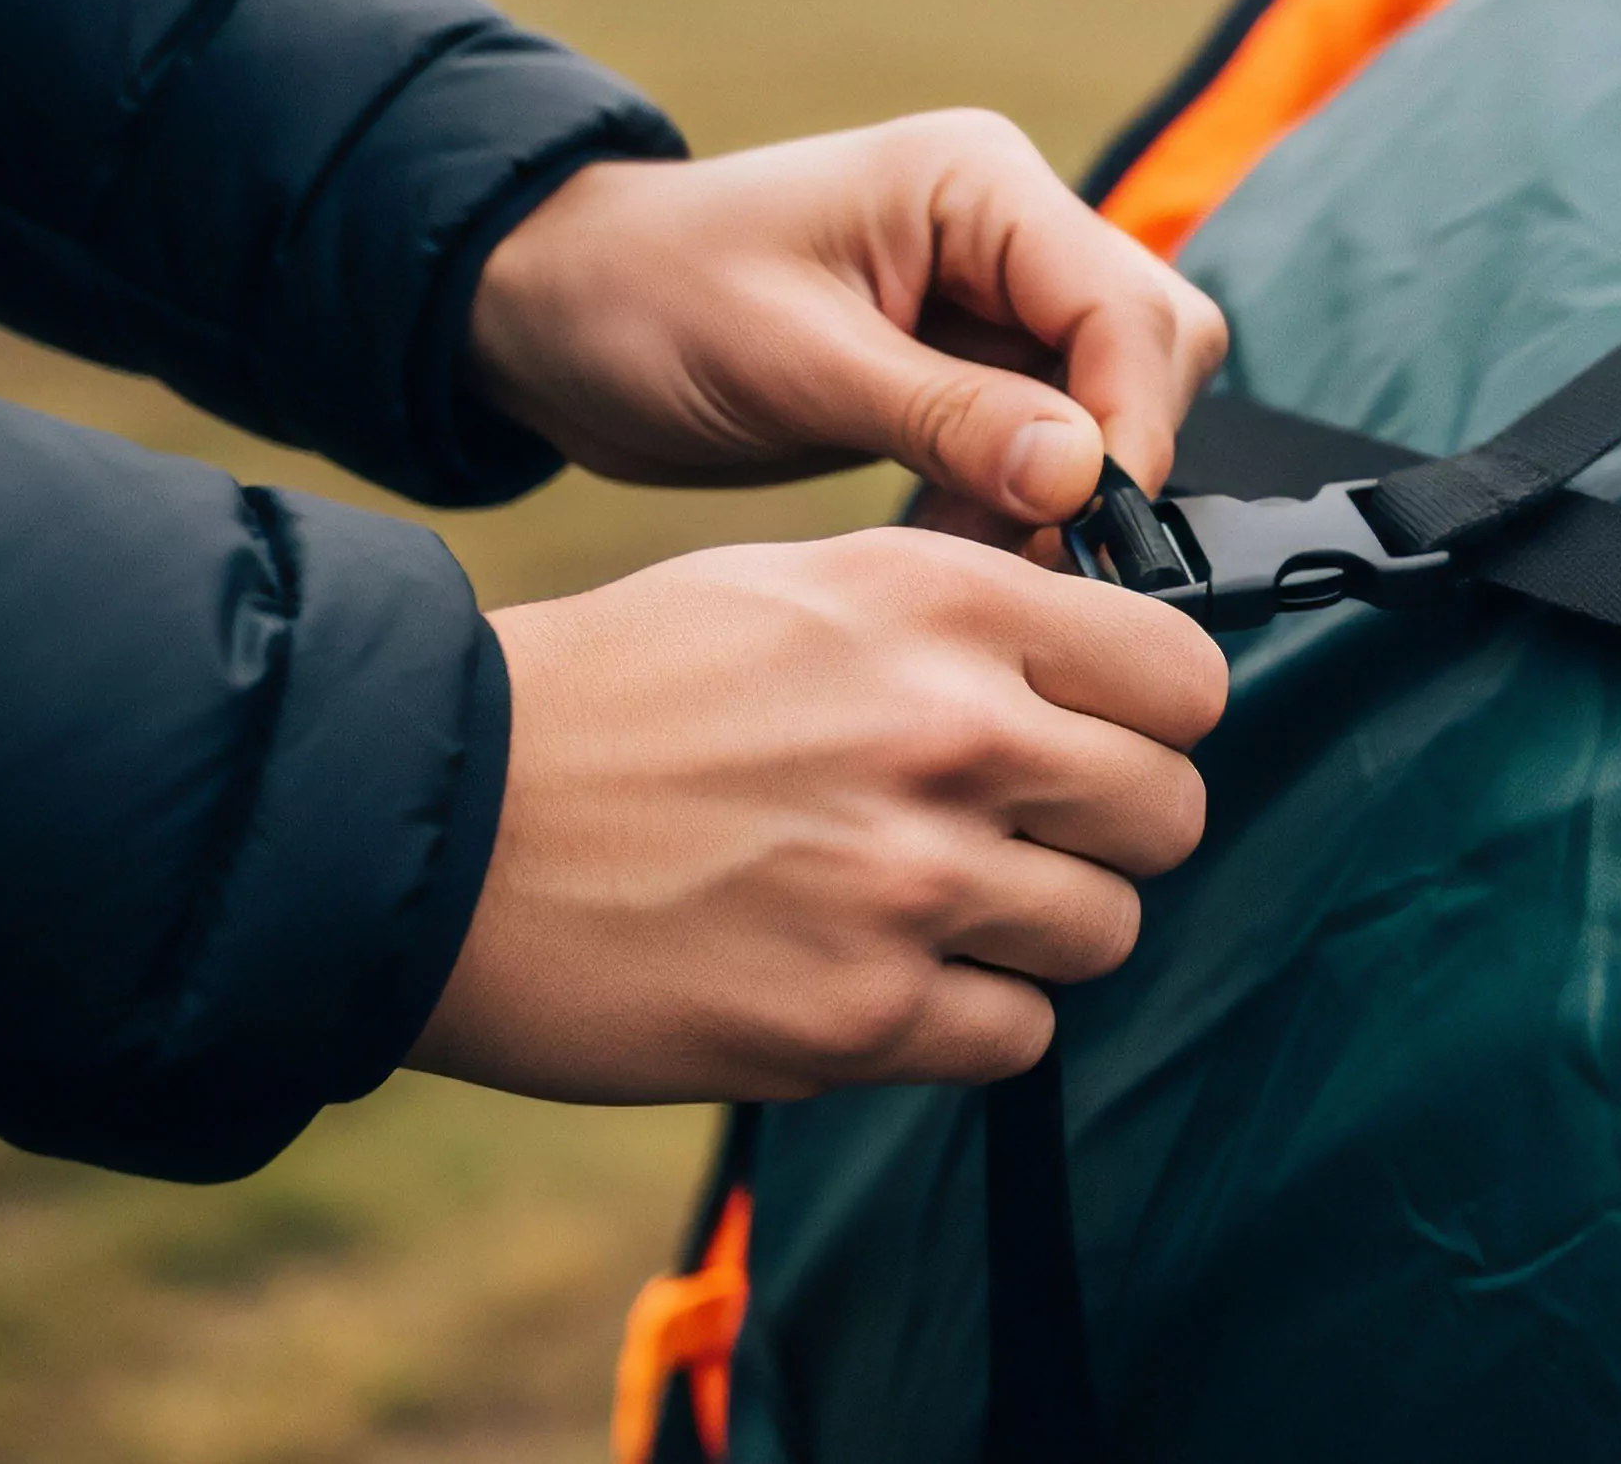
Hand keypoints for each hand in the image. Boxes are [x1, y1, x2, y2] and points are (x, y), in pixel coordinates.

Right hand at [408, 528, 1226, 1101]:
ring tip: (920, 902)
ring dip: (1033, 931)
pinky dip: (966, 1019)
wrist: (436, 819)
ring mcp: (911, 880)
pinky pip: (1016, 1035)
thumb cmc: (615, 694)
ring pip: (1103, 929)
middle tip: (1018, 836)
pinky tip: (875, 972)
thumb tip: (1101, 661)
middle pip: (1167, 811)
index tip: (1103, 740)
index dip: (1155, 719)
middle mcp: (951, 734)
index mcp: (944, 606)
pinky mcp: (860, 1012)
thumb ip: (966, 617)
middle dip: (1108, 832)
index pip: (1184, 678)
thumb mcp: (800, 584)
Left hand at [469, 111, 1228, 542]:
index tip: (1087, 526)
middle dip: (1113, 457)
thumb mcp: (788, 360)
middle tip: (1037, 552)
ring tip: (972, 555)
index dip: (1129, 422)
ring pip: (1114, 405)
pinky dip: (1022, 505)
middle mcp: (1010, 229)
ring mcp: (998, 297)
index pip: (1127, 304)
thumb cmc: (644, 302)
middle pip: (1152, 348)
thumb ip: (946, 415)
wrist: (552, 319)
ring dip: (1068, 493)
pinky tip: (952, 544)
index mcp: (979, 183)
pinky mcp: (975, 365)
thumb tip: (1083, 475)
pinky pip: (1053, 443)